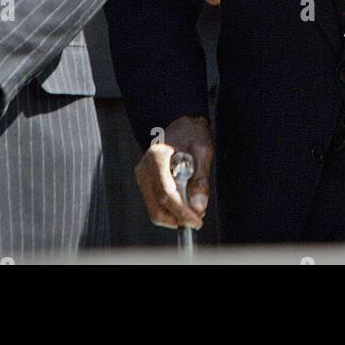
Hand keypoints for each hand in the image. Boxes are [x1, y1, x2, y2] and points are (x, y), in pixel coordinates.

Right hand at [134, 115, 212, 230]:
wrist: (180, 123)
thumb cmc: (193, 134)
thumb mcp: (203, 151)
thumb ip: (200, 178)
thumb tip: (199, 206)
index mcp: (156, 158)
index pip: (166, 194)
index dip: (183, 212)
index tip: (198, 220)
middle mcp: (144, 169)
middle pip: (157, 207)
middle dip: (179, 218)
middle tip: (199, 217)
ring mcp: (142, 177)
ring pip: (155, 209)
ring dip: (175, 216)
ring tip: (195, 208)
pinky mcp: (145, 182)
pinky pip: (156, 204)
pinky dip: (171, 209)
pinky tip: (186, 203)